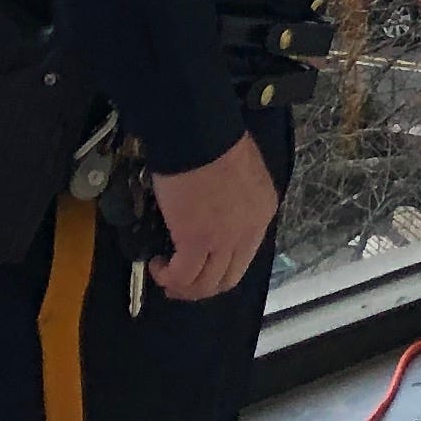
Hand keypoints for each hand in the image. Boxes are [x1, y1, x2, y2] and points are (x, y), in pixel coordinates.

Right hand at [145, 131, 278, 303]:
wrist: (199, 134)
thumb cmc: (216, 143)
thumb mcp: (242, 174)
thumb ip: (236, 201)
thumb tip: (215, 215)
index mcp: (263, 211)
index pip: (245, 255)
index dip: (220, 266)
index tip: (200, 263)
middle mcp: (249, 231)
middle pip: (228, 278)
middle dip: (203, 286)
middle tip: (180, 279)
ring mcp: (225, 240)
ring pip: (205, 284)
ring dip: (183, 286)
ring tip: (165, 273)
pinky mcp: (197, 242)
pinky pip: (182, 275)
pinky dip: (168, 276)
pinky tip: (157, 265)